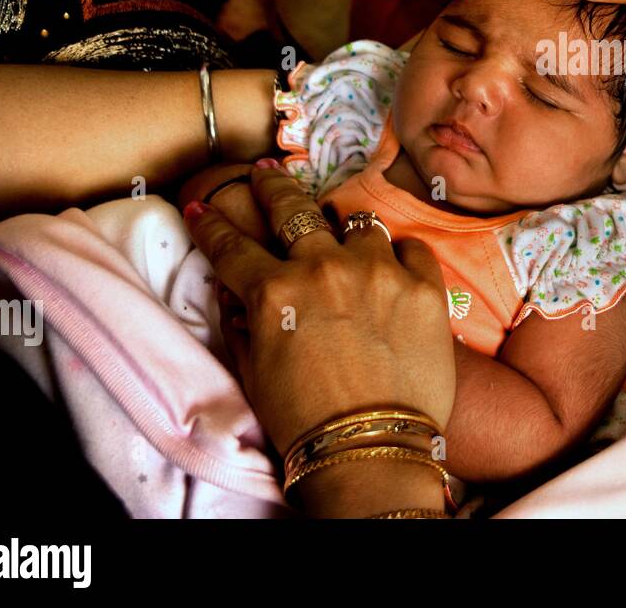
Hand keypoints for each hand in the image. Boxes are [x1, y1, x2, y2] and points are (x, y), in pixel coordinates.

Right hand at [183, 161, 455, 455]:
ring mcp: (378, 272)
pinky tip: (395, 268)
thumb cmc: (305, 421)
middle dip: (272, 186)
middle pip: (292, 207)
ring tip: (347, 238)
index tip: (201, 205)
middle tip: (266, 173)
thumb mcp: (253, 372)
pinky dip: (400, 255)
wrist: (372, 450)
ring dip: (347, 232)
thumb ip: (242, 322)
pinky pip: (412, 246)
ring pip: (358, 225)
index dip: (210, 222)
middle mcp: (323, 268)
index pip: (230, 244)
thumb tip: (236, 290)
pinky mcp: (424, 285)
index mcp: (273, 292)